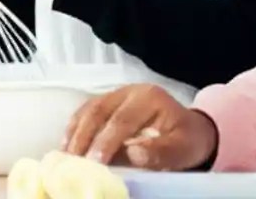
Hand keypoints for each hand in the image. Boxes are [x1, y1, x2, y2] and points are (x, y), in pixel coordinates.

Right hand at [65, 84, 217, 170]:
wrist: (190, 130)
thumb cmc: (186, 140)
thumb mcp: (182, 149)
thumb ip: (160, 152)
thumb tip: (133, 154)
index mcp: (149, 98)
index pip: (122, 120)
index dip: (106, 141)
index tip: (95, 163)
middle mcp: (129, 91)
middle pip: (99, 110)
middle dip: (84, 137)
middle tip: (73, 161)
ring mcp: (116, 94)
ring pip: (88, 108)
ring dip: (74, 132)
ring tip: (65, 155)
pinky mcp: (107, 102)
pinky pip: (86, 111)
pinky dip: (74, 128)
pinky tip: (66, 145)